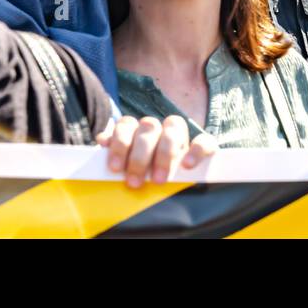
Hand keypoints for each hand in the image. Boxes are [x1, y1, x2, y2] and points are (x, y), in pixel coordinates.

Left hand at [97, 114, 217, 187]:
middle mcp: (159, 128)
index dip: (119, 144)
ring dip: (164, 153)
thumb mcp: (129, 166)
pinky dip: (196, 150)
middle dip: (140, 156)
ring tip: (158, 180)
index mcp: (138, 130)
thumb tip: (102, 141)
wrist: (177, 181)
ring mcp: (181, 135)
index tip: (114, 168)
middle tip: (134, 182)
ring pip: (174, 126)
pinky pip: (204, 140)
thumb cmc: (145, 176)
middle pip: (149, 127)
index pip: (127, 125)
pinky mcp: (204, 145)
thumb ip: (117, 152)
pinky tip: (187, 164)